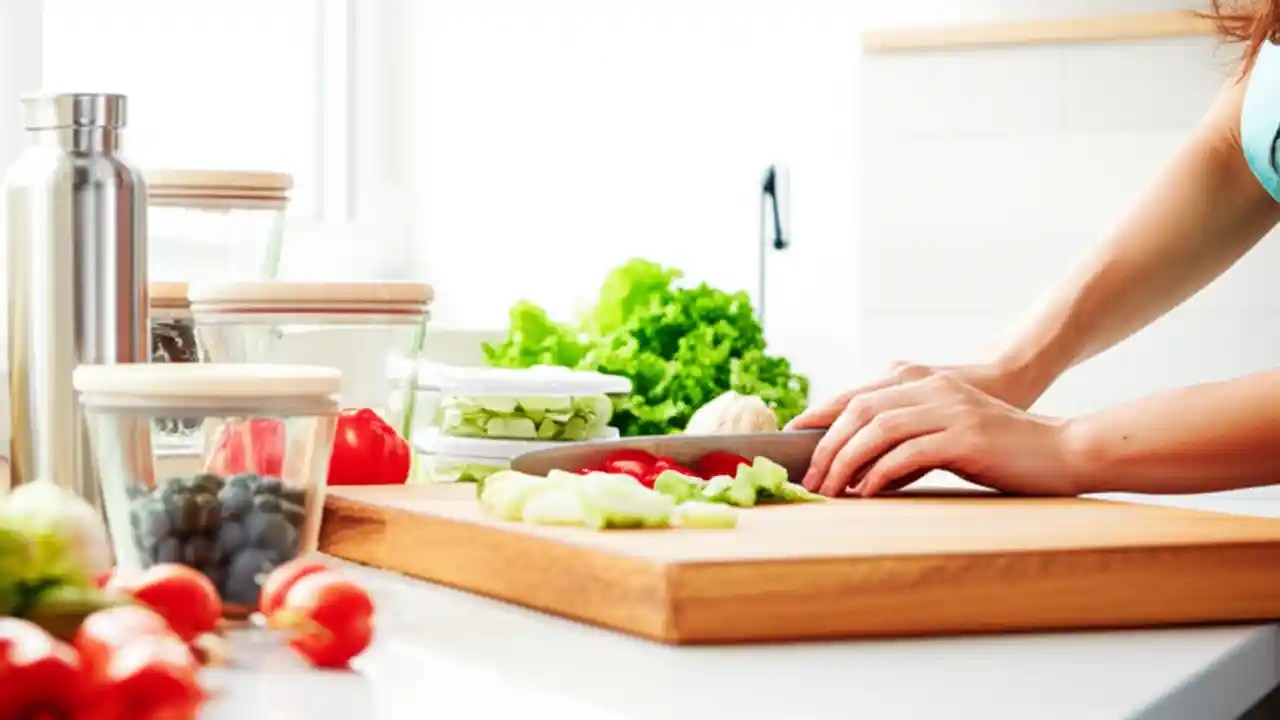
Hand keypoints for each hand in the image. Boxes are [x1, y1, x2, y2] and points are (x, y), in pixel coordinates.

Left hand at [788, 363, 1081, 497]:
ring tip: (829, 490)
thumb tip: (862, 472)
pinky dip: (880, 474)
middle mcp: (932, 389)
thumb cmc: (1002, 450)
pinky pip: (908, 453)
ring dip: (845, 462)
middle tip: (808, 478)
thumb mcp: (947, 436)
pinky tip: (867, 493)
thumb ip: (908, 442)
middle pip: (859, 409)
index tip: (791, 438)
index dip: (820, 414)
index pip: (858, 394)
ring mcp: (949, 409)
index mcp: (924, 382)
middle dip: (826, 445)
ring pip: (877, 429)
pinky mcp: (965, 436)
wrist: (1062, 451)